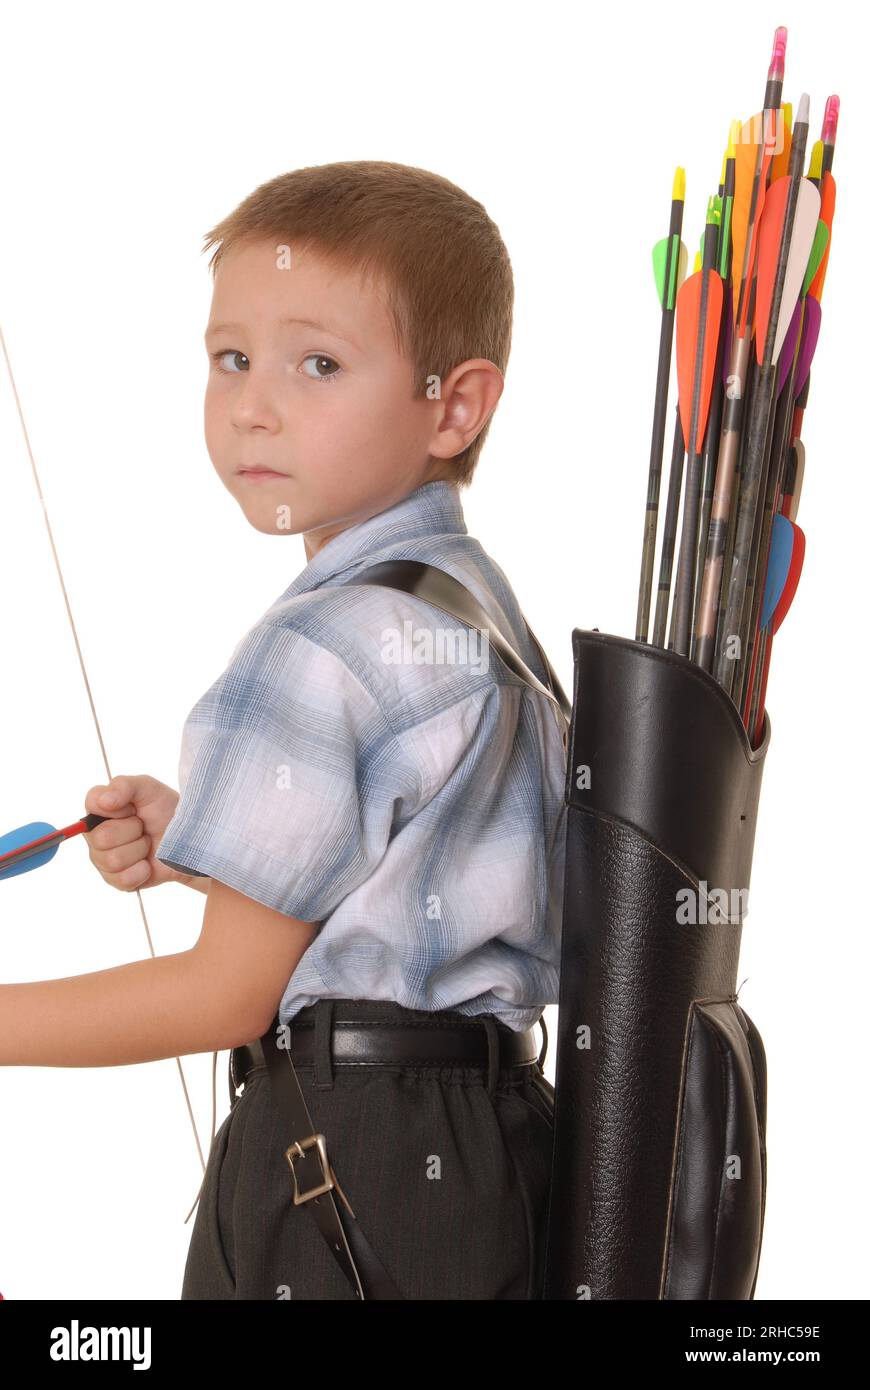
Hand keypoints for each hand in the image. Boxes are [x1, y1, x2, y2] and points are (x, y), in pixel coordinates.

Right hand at [83, 774, 202, 891]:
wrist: (189, 837)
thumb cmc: (164, 810)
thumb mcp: (148, 788)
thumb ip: (124, 785)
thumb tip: (104, 801)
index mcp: (101, 810)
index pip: (92, 803)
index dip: (117, 807)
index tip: (133, 808)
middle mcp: (97, 835)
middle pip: (101, 837)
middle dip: (132, 831)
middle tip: (144, 827)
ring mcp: (104, 860)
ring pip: (113, 860)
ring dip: (139, 850)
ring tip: (148, 843)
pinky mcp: (118, 881)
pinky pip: (123, 879)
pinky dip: (142, 870)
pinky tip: (148, 863)